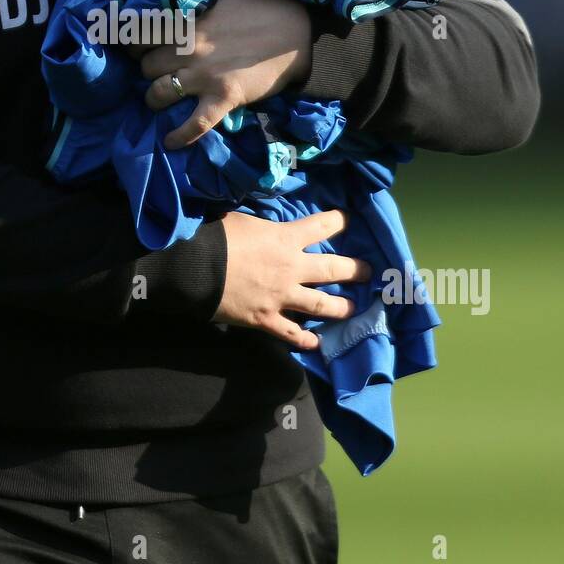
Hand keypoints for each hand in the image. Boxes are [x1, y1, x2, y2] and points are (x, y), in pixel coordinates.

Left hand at [134, 0, 312, 149]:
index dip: (132, 40)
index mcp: (185, 18)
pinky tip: (170, 142)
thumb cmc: (261, 4)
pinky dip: (179, 136)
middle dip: (145, 68)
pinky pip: (194, 124)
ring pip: (158, 93)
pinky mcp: (222, 98)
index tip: (134, 45)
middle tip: (152, 69)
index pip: (139, 32)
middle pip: (145, 66)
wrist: (297, 34)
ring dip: (154, 98)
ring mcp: (204, 76)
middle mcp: (188, 48)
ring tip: (158, 98)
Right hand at [215, 208, 369, 347]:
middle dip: (355, 270)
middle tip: (368, 272)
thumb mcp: (243, 220)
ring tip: (353, 309)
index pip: (322, 226)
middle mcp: (291, 268)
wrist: (195, 268)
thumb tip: (267, 225)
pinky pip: (292, 334)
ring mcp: (281, 296)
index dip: (339, 222)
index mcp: (285, 238)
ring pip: (321, 305)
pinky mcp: (266, 319)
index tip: (349, 220)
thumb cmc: (216, 237)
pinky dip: (305, 340)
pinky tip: (316, 344)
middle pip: (333, 270)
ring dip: (341, 308)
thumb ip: (263, 225)